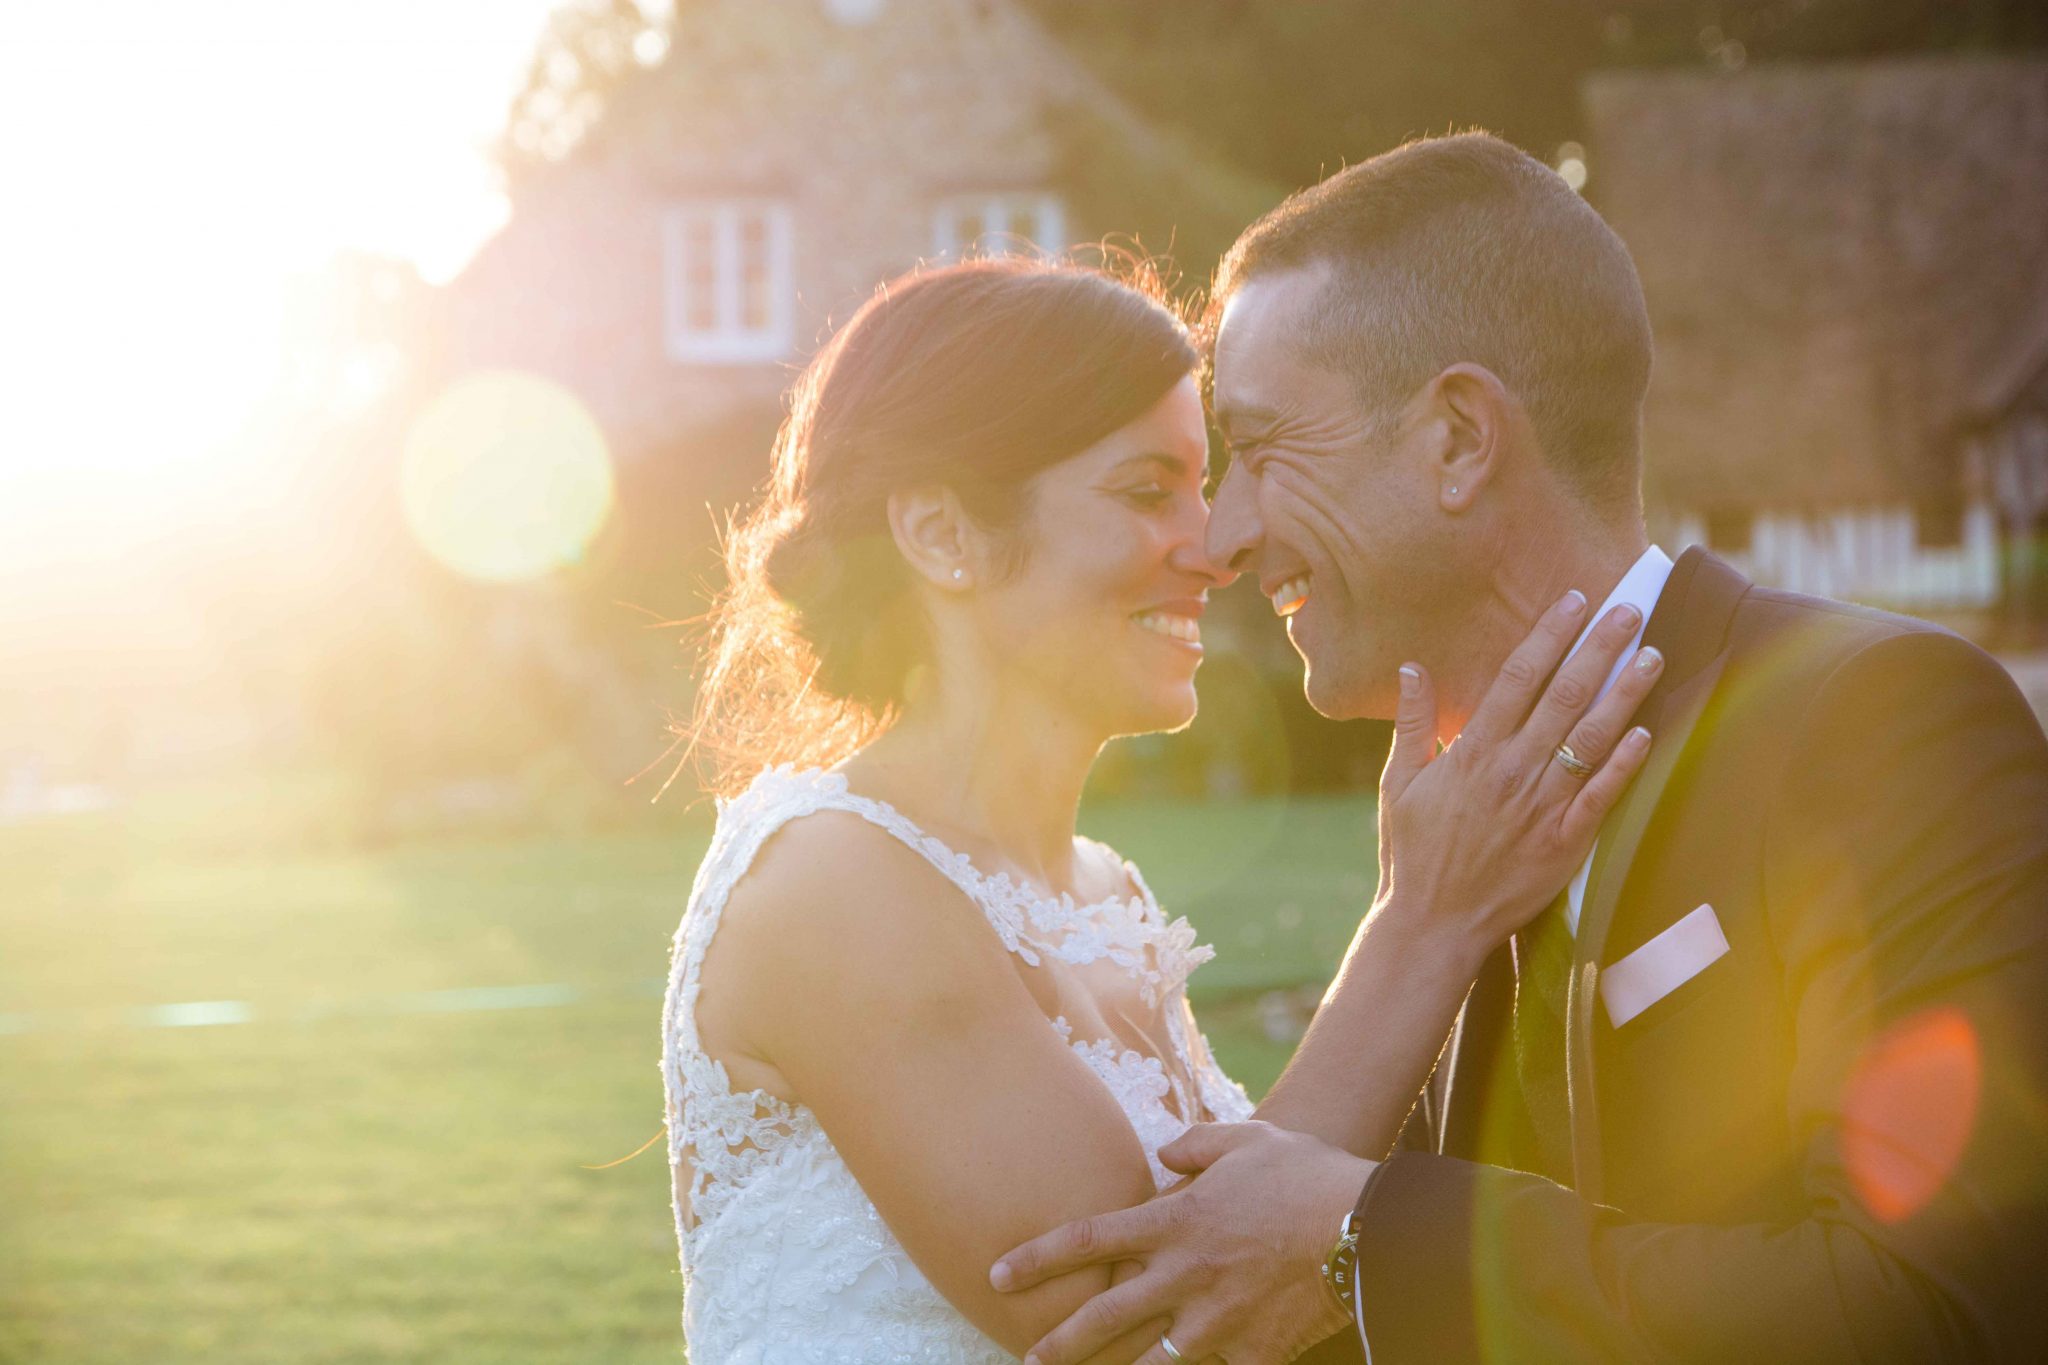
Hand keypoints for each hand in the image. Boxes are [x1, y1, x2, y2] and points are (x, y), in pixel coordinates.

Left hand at [990, 1121, 1370, 1364]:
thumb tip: (1165, 1150)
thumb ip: (1197, 1144)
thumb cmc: (1308, 1176)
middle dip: (1057, 1342)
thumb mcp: (1248, 1140)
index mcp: (1176, 1221)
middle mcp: (1184, 1277)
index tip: (998, 1273)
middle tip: (1026, 1357)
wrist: (1369, 1231)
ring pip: (1149, 1362)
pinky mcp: (1252, 1354)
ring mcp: (1216, 1323)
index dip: (1036, 1258)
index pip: (1087, 1240)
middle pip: (1103, 1318)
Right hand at [1376, 592, 1658, 967]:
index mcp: (1472, 752)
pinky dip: (1626, 763)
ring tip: (1653, 654)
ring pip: (1592, 738)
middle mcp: (1512, 771)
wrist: (1434, 923)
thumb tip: (1412, 667)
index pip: (1518, 678)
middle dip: (1600, 648)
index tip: (1574, 601)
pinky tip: (1649, 731)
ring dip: (1626, 694)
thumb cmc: (1412, 851)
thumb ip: (1411, 723)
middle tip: (1630, 609)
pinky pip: (1602, 795)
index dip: (1549, 635)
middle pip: (1565, 695)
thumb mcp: (1399, 783)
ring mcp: (1542, 806)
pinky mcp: (1565, 842)